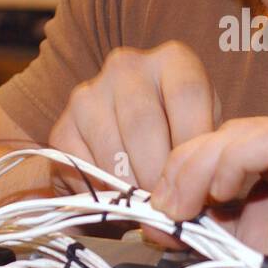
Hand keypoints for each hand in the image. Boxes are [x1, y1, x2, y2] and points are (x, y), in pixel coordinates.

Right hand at [48, 42, 220, 241]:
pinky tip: (120, 198)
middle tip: (170, 204)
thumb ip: (204, 149)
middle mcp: (127, 67)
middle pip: (144, 124)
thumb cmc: (179, 134)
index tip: (197, 178)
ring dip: (132, 187)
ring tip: (147, 206)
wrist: (130, 142)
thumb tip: (201, 189)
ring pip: (112, 149)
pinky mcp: (62, 128)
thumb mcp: (203, 130)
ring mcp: (89, 94)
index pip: (187, 94)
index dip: (193, 142)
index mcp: (173, 61)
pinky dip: (103, 191)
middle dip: (158, 173)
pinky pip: (82, 167)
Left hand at [150, 115, 267, 267]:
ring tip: (182, 208)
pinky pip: (264, 142)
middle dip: (185, 167)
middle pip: (230, 130)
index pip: (229, 138)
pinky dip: (230, 165)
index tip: (163, 208)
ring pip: (241, 131)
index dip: (188, 166)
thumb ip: (208, 223)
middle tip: (164, 210)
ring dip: (198, 169)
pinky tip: (220, 194)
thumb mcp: (250, 242)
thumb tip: (156, 218)